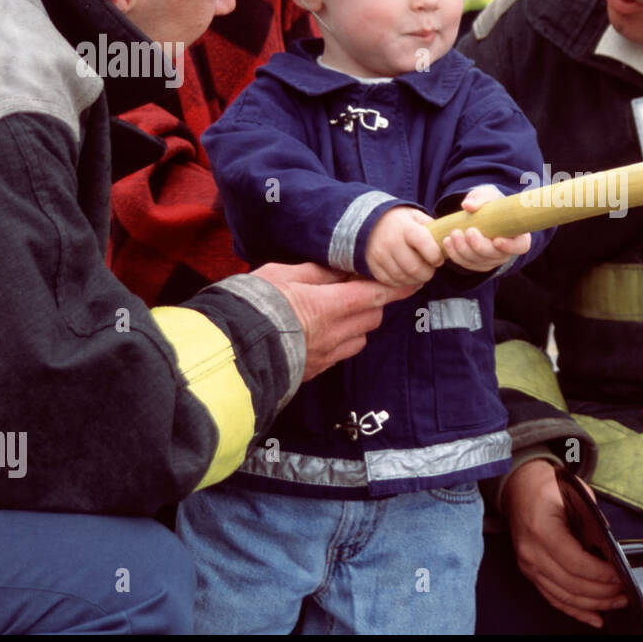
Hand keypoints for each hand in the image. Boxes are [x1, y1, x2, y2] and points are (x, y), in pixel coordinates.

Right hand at [252, 262, 418, 381]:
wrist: (229, 351)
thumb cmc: (252, 304)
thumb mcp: (282, 274)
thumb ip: (316, 272)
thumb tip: (338, 270)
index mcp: (330, 306)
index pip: (376, 295)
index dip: (397, 287)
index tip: (413, 280)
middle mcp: (335, 333)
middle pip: (372, 317)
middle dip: (373, 302)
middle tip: (357, 289)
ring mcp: (325, 355)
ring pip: (359, 338)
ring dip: (358, 324)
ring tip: (338, 311)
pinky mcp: (314, 371)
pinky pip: (340, 354)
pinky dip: (341, 341)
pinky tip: (322, 332)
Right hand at [366, 206, 443, 285]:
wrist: (372, 221)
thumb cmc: (402, 222)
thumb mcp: (417, 217)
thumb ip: (433, 229)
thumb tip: (449, 243)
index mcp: (407, 228)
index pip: (426, 246)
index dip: (436, 257)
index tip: (438, 259)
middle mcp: (391, 241)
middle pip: (415, 268)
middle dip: (427, 273)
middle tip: (430, 269)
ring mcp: (380, 254)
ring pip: (403, 277)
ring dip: (415, 279)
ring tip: (419, 273)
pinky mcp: (372, 264)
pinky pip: (390, 282)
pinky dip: (401, 282)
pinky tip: (406, 275)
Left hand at [443, 185, 530, 272]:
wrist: (480, 213)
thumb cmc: (490, 204)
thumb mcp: (487, 197)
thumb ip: (480, 199)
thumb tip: (467, 205)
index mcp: (517, 235)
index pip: (520, 247)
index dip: (510, 246)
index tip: (497, 240)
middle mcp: (506, 251)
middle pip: (495, 255)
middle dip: (479, 246)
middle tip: (468, 231)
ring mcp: (492, 260)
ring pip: (478, 261)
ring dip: (463, 250)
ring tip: (453, 234)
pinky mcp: (477, 263)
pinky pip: (466, 264)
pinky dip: (455, 254)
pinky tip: (447, 241)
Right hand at [501, 459, 628, 627]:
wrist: (519, 487)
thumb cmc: (547, 487)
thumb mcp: (575, 493)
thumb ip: (594, 519)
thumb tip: (611, 548)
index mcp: (542, 530)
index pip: (575, 563)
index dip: (601, 574)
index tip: (620, 575)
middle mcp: (531, 553)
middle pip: (571, 585)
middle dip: (602, 592)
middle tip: (625, 591)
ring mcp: (528, 566)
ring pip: (564, 597)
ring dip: (594, 604)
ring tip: (617, 602)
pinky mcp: (530, 573)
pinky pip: (554, 598)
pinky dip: (576, 611)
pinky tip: (595, 617)